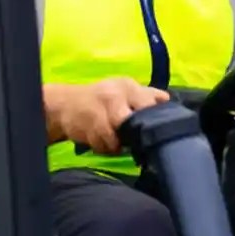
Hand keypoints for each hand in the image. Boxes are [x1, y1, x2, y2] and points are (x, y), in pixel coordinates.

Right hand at [42, 77, 169, 154]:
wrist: (66, 104)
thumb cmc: (102, 97)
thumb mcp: (126, 90)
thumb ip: (148, 95)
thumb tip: (168, 101)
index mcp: (127, 87)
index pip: (147, 103)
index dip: (152, 120)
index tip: (151, 129)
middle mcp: (113, 96)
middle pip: (129, 123)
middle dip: (131, 134)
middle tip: (132, 139)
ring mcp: (97, 112)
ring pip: (114, 139)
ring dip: (116, 145)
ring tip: (115, 141)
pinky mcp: (84, 128)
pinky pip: (101, 146)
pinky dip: (104, 148)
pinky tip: (102, 142)